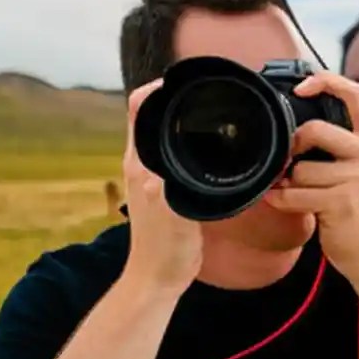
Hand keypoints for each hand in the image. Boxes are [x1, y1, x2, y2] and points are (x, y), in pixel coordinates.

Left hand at [122, 79, 203, 293]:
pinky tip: (218, 148)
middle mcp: (144, 162)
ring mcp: (155, 174)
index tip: (187, 81)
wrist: (160, 277)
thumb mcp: (171, 212)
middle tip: (209, 91)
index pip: (140, 106)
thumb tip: (179, 156)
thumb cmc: (164, 248)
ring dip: (185, 116)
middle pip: (154, 113)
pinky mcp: (169, 186)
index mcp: (140, 161)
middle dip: (177, 95)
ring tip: (216, 111)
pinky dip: (196, 140)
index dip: (159, 86)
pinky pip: (180, 151)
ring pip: (167, 130)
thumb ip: (171, 184)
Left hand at [264, 72, 358, 275]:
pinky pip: (295, 194)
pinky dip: (282, 200)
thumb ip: (337, 143)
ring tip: (297, 193)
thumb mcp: (356, 168)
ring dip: (288, 183)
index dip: (326, 81)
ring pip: (301, 168)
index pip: (355, 93)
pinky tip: (287, 203)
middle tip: (291, 164)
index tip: (301, 88)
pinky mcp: (344, 202)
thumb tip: (292, 124)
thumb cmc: (353, 207)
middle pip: (315, 129)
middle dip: (293, 146)